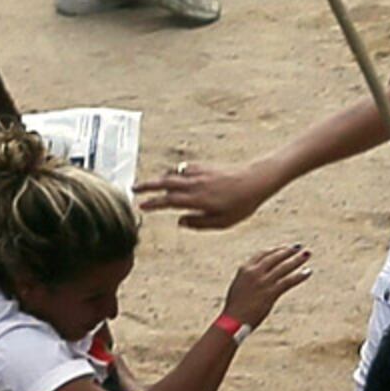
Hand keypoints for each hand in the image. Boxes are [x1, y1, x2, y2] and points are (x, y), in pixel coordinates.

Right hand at [136, 160, 276, 229]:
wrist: (255, 181)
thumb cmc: (241, 204)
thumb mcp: (222, 222)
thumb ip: (199, 223)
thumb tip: (180, 222)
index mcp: (196, 199)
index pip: (168, 201)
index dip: (152, 203)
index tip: (141, 206)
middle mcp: (194, 184)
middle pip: (164, 183)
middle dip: (147, 185)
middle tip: (134, 188)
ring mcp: (199, 173)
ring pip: (173, 174)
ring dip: (160, 178)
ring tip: (152, 184)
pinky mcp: (205, 167)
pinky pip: (184, 168)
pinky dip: (174, 172)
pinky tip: (174, 175)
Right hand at [223, 244, 312, 327]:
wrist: (233, 319)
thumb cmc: (235, 306)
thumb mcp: (239, 286)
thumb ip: (250, 278)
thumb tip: (261, 276)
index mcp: (245, 268)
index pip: (263, 254)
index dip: (275, 250)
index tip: (284, 247)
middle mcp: (254, 272)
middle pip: (275, 257)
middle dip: (288, 251)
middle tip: (299, 247)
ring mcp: (263, 282)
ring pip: (284, 267)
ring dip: (297, 259)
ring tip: (307, 254)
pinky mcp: (271, 292)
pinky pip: (288, 281)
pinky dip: (300, 275)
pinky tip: (308, 272)